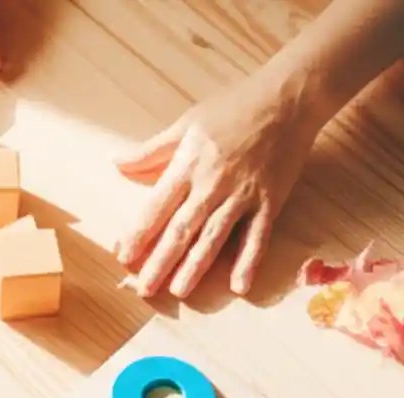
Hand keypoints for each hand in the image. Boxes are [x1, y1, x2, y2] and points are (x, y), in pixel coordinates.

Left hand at [114, 73, 323, 297]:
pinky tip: (239, 286)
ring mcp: (242, 195)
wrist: (287, 99)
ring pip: (214, 237)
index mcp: (188, 166)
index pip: (156, 207)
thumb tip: (116, 163)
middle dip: (160, 262)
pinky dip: (249, 261)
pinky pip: (257, 237)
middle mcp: (212, 185)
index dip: (139, 234)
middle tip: (144, 289)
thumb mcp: (186, 124)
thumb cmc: (233, 108)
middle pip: (181, 230)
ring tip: (179, 292)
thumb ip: (151, 151)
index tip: (123, 257)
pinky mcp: (270, 202)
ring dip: (195, 267)